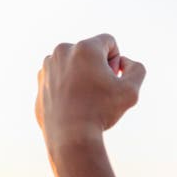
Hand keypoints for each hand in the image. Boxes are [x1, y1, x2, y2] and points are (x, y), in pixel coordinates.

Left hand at [35, 33, 145, 147]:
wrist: (70, 135)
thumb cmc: (102, 111)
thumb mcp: (131, 90)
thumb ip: (137, 69)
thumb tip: (124, 62)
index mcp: (84, 48)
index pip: (109, 42)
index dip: (117, 61)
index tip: (112, 80)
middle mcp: (62, 51)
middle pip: (90, 52)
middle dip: (98, 67)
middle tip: (100, 91)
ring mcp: (47, 66)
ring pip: (74, 65)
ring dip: (83, 76)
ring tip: (86, 99)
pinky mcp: (40, 81)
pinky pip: (60, 77)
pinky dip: (69, 87)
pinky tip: (74, 105)